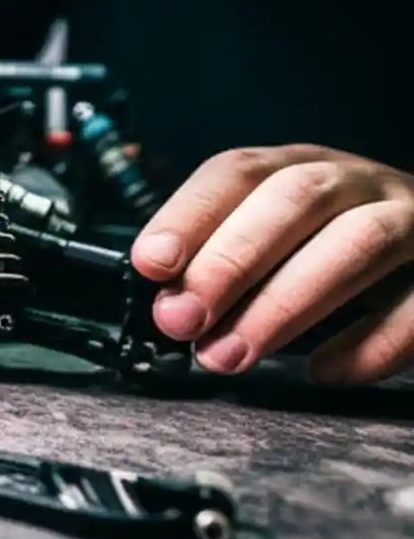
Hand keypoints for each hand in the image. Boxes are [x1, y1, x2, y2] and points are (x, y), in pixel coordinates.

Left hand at [130, 145, 413, 384]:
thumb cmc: (332, 246)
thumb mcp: (275, 238)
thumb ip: (222, 263)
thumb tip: (170, 305)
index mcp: (297, 166)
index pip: (238, 172)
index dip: (190, 214)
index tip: (151, 264)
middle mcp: (356, 181)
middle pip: (293, 200)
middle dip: (230, 261)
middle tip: (183, 321)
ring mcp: (413, 220)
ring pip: (358, 242)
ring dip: (285, 303)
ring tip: (230, 355)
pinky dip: (370, 343)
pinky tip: (323, 372)